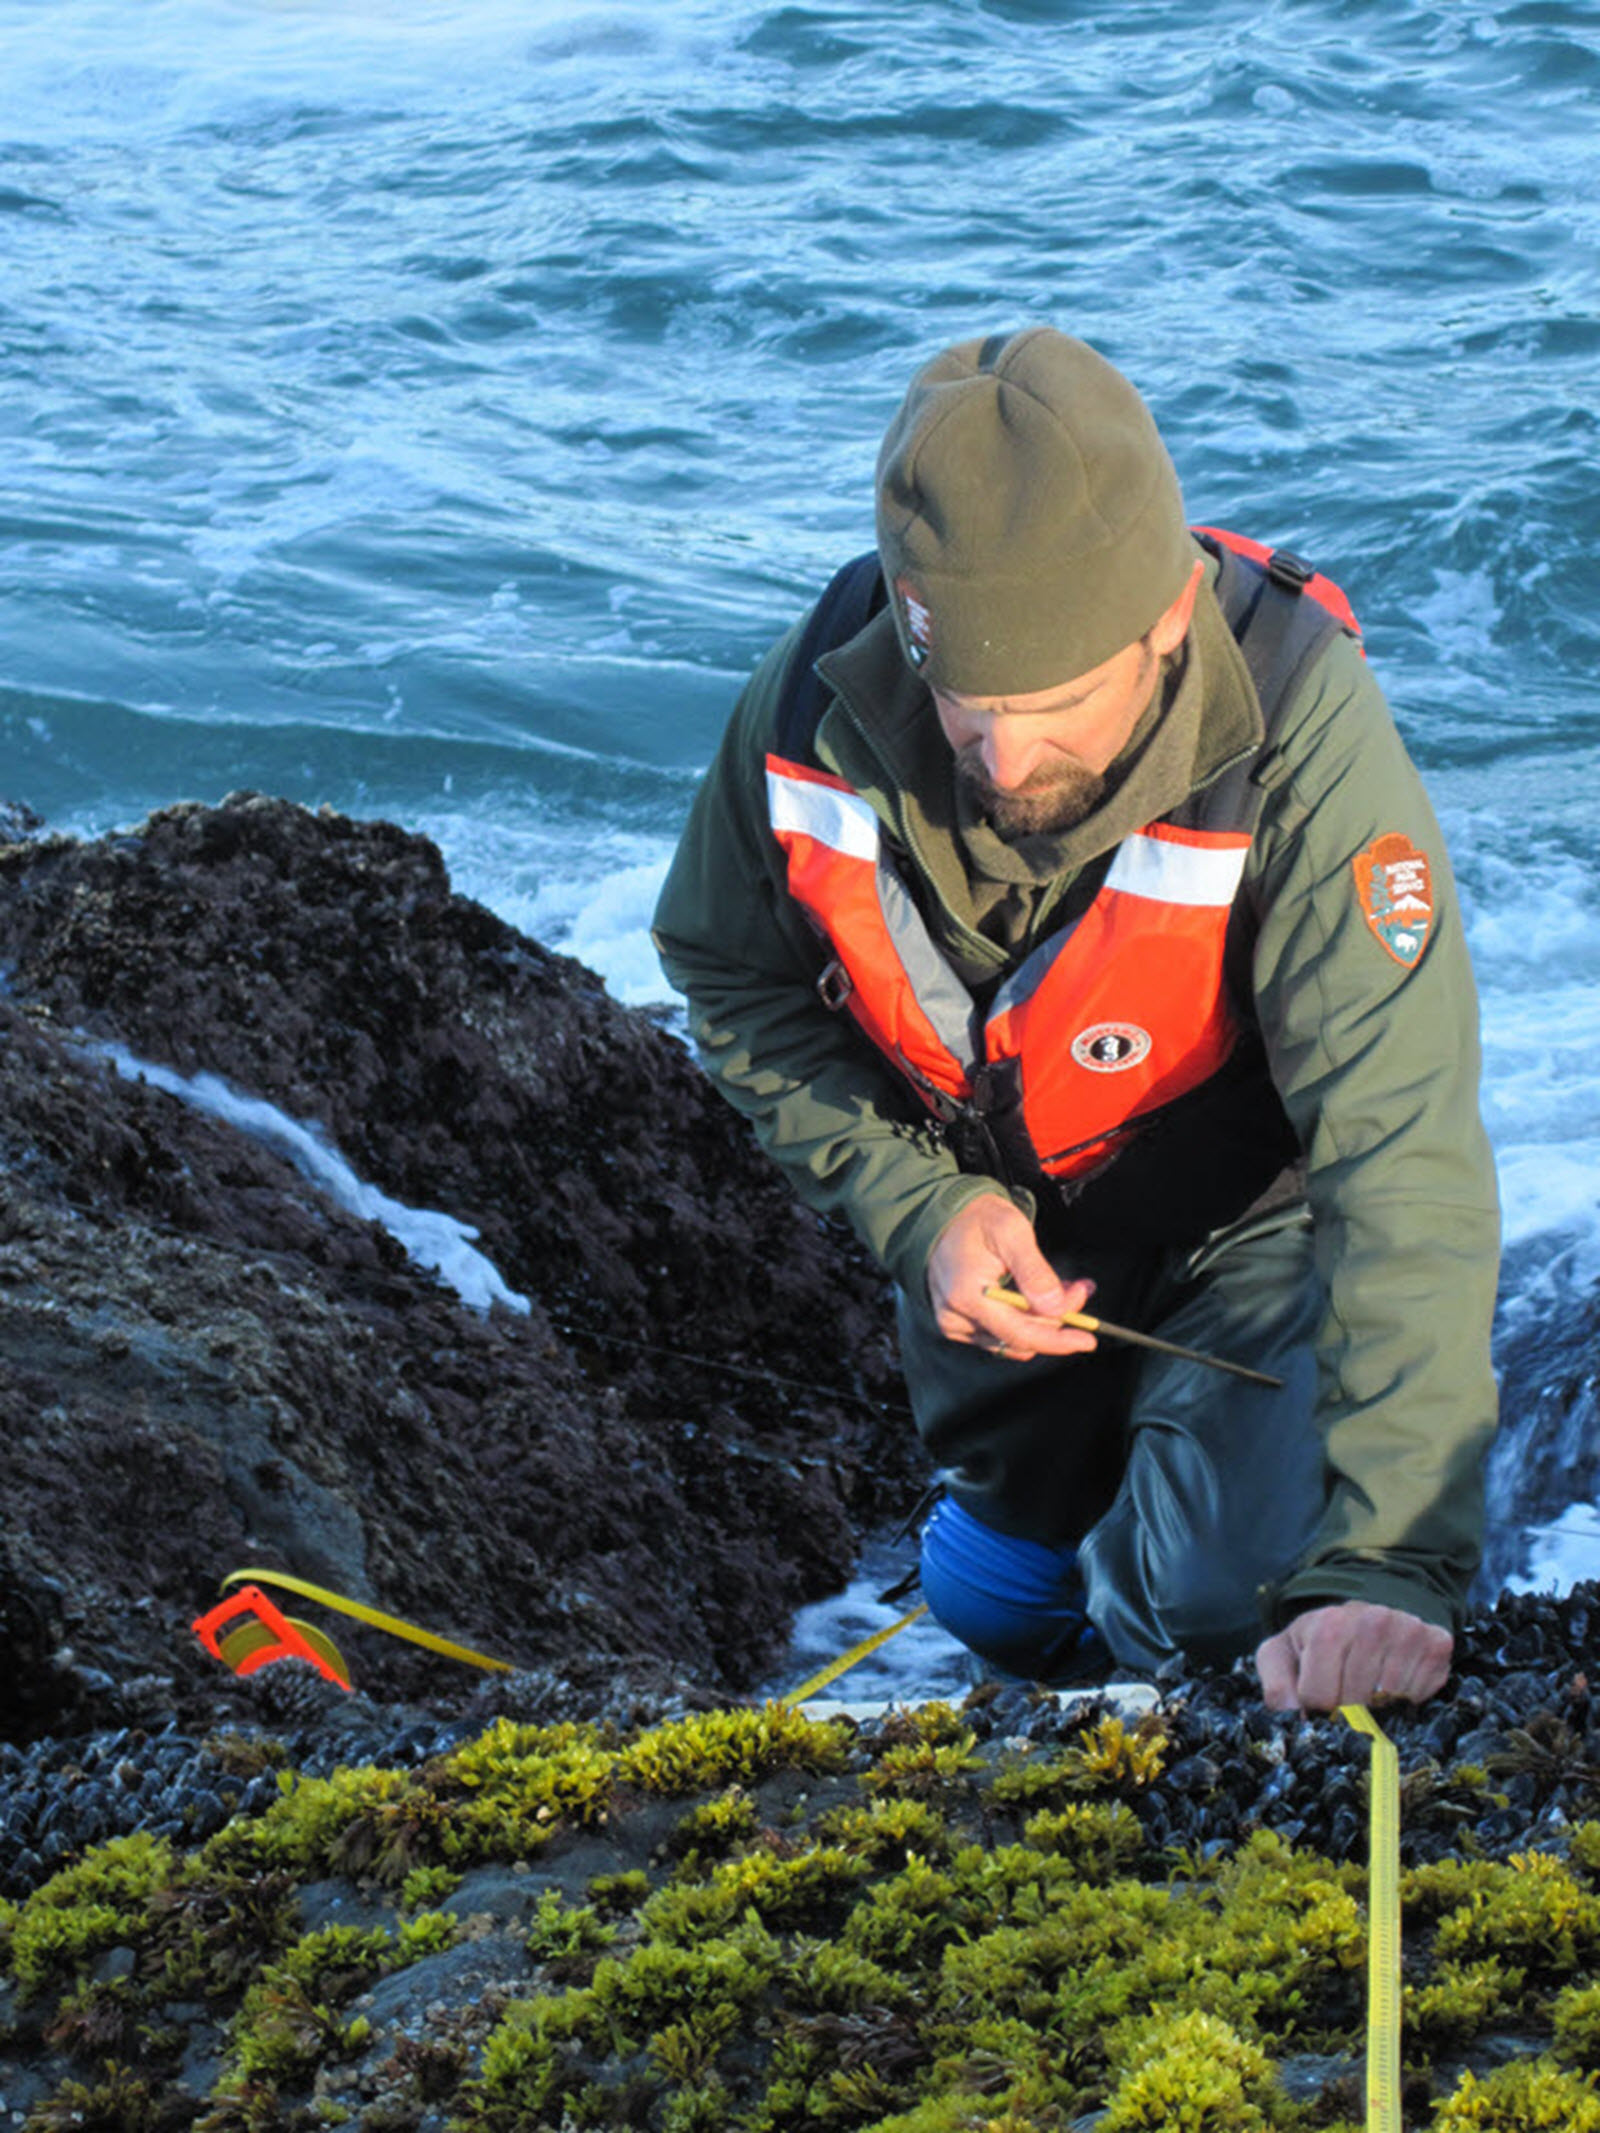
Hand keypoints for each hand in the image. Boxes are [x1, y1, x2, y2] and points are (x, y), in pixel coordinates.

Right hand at [925, 1194, 1096, 1360]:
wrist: (942, 1217)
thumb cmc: (977, 1219)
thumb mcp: (1011, 1231)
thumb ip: (1034, 1271)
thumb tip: (1057, 1309)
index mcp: (967, 1296)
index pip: (1020, 1334)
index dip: (1058, 1340)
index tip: (1088, 1340)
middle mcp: (956, 1317)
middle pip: (1021, 1339)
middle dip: (1057, 1319)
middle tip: (1079, 1289)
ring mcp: (954, 1324)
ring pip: (1013, 1340)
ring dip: (1043, 1320)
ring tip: (1061, 1288)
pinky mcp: (958, 1324)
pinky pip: (999, 1335)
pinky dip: (1024, 1320)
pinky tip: (1036, 1296)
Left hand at [1256, 1601, 1452, 1712]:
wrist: (1358, 1617)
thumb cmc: (1314, 1643)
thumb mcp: (1280, 1656)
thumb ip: (1275, 1685)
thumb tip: (1290, 1712)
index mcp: (1329, 1624)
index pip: (1321, 1697)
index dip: (1317, 1708)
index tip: (1318, 1697)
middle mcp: (1373, 1621)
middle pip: (1358, 1702)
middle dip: (1348, 1711)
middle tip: (1345, 1696)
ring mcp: (1409, 1630)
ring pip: (1392, 1702)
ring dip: (1378, 1707)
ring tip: (1367, 1687)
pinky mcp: (1437, 1643)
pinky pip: (1422, 1695)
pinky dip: (1407, 1700)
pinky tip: (1393, 1681)